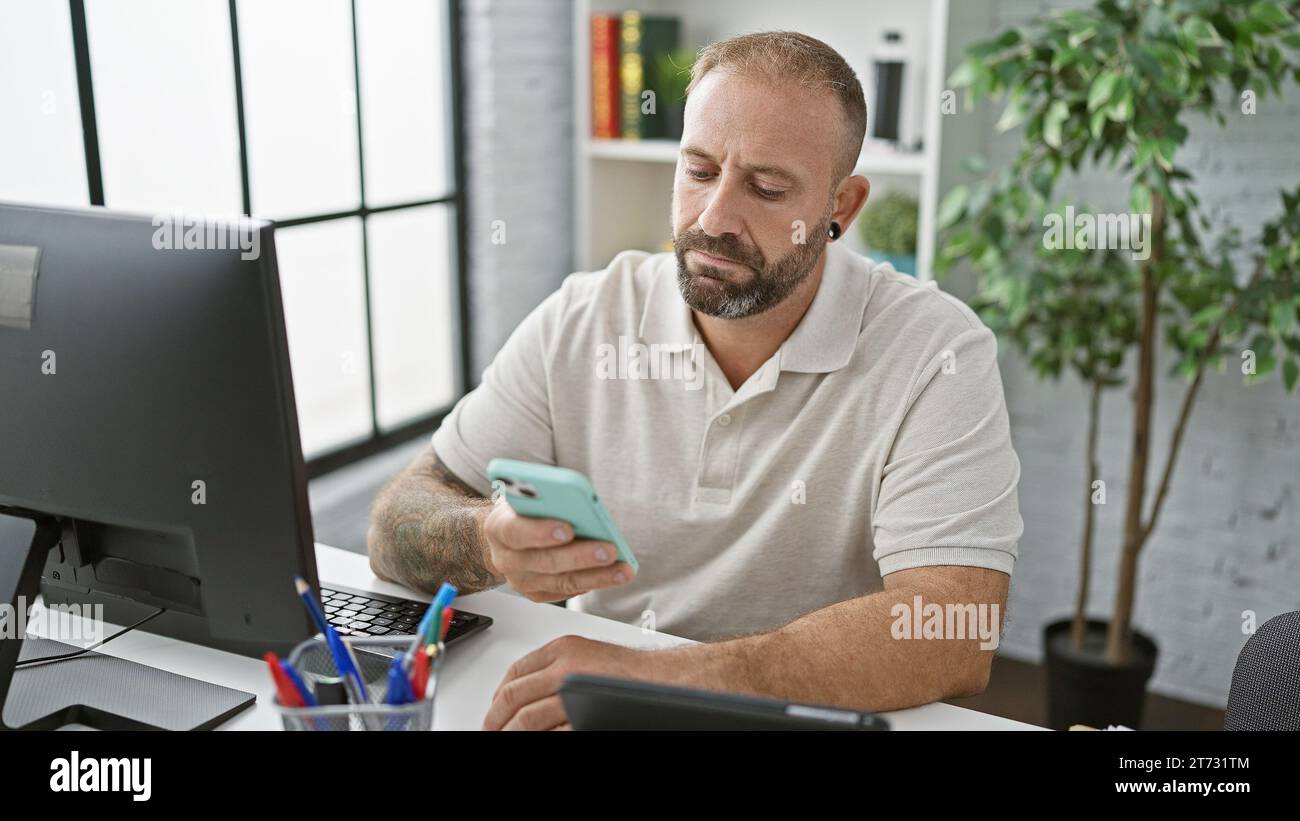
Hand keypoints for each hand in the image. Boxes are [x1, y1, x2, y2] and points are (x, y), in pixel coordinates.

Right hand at [479, 498, 634, 602]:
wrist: (507, 533)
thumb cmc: (524, 509)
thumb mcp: (528, 494)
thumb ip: (548, 498)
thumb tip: (583, 505)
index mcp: (498, 528)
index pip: (515, 532)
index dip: (541, 532)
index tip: (569, 528)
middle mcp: (506, 558)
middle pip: (545, 562)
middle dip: (580, 557)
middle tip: (610, 550)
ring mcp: (520, 580)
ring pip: (560, 582)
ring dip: (596, 576)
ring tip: (622, 570)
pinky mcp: (535, 593)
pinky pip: (566, 591)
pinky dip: (590, 583)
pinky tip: (611, 576)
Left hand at [482, 635, 655, 729]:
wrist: (662, 679)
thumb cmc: (627, 671)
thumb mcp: (584, 653)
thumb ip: (554, 666)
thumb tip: (523, 690)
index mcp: (561, 648)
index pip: (514, 672)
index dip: (497, 695)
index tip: (493, 708)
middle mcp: (564, 667)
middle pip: (513, 696)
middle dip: (495, 718)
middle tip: (491, 729)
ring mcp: (573, 692)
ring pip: (526, 718)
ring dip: (511, 732)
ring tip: (506, 738)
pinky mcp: (585, 715)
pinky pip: (551, 732)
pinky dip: (539, 738)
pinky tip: (537, 739)